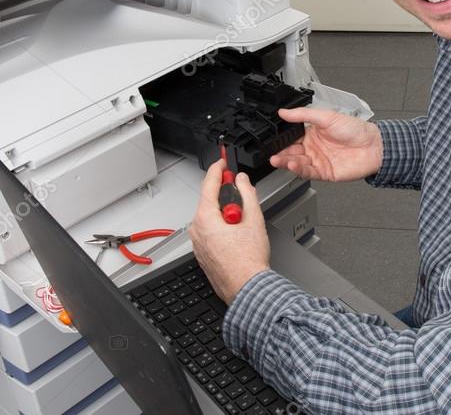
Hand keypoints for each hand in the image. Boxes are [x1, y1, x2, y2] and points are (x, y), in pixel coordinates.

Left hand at [189, 159, 269, 303]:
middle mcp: (197, 230)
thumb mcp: (253, 220)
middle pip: (210, 202)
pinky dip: (222, 229)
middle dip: (226, 198)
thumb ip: (247, 194)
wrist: (248, 289)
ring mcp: (198, 244)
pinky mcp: (203, 254)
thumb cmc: (248, 261)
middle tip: (242, 199)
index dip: (217, 170)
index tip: (222, 162)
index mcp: (205, 218)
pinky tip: (237, 239)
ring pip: (211, 219)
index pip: (208, 185)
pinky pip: (211, 233)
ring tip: (243, 227)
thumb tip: (242, 181)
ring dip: (226, 216)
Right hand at [270, 107, 382, 181]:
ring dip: (286, 162)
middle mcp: (314, 148)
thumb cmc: (355, 130)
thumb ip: (303, 115)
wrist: (373, 146)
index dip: (282, 140)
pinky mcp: (324, 173)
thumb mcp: (326, 117)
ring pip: (298, 163)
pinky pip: (308, 172)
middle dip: (281, 153)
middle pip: (292, 152)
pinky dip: (298, 170)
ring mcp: (319, 161)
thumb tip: (284, 112)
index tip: (272, 140)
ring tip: (277, 160)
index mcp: (312, 134)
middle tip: (271, 153)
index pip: (292, 138)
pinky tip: (292, 165)